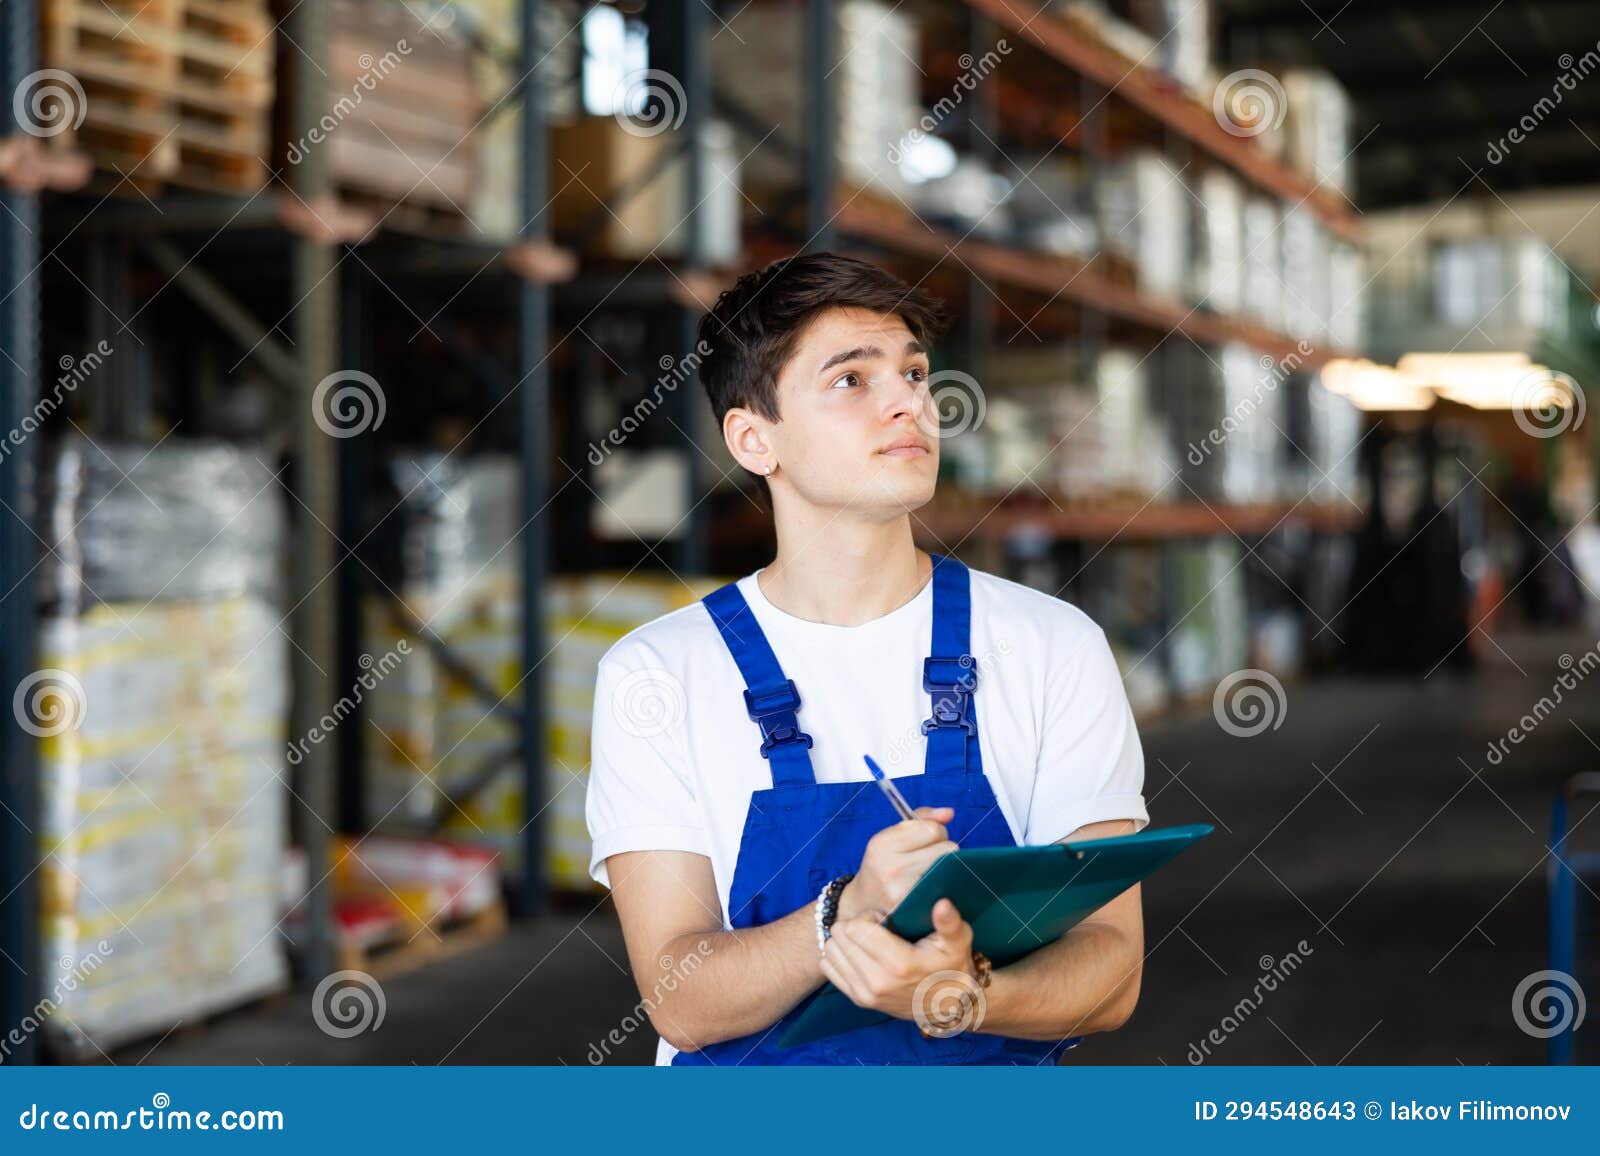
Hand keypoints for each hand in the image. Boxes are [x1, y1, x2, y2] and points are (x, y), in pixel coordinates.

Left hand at [821, 899, 981, 1029]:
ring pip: (830, 951)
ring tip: (869, 942)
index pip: (856, 927)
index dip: (868, 916)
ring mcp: (866, 994)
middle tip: (877, 930)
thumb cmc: (951, 965)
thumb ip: (949, 922)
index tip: (885, 919)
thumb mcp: (958, 941)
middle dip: (856, 926)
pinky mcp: (858, 1000)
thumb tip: (942, 904)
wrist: (947, 1003)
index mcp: (900, 964)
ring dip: (846, 940)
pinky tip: (860, 954)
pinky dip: (839, 956)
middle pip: (840, 936)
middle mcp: (878, 983)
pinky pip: (828, 968)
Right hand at [838, 806, 956, 922]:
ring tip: (929, 873)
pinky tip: (932, 888)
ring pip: (950, 870)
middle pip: (947, 849)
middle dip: (943, 850)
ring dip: (946, 868)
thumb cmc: (885, 865)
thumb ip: (923, 819)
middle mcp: (891, 869)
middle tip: (928, 859)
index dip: (935, 832)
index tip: (925, 841)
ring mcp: (903, 893)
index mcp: (882, 845)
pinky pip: (948, 890)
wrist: (864, 905)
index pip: (933, 829)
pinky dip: (944, 886)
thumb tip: (949, 812)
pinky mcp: (915, 910)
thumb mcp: (893, 836)